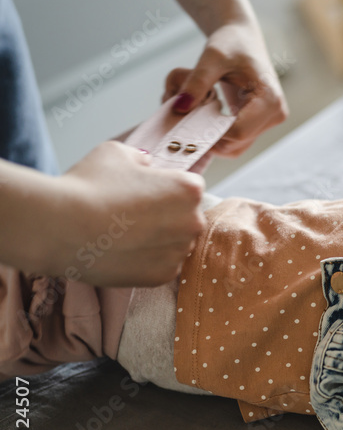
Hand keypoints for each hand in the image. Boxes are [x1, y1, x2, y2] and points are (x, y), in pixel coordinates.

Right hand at [44, 141, 205, 286]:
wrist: (62, 227)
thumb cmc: (89, 185)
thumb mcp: (116, 153)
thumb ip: (141, 159)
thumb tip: (147, 167)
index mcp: (189, 189)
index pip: (189, 188)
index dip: (164, 188)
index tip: (142, 192)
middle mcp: (193, 222)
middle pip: (185, 217)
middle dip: (165, 215)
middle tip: (130, 215)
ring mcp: (179, 252)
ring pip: (175, 243)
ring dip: (158, 239)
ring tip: (123, 234)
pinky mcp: (163, 276)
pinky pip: (162, 265)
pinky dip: (146, 260)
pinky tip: (123, 251)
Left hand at [162, 21, 288, 157]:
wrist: (243, 38)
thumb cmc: (232, 43)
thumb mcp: (211, 57)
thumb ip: (196, 82)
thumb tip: (180, 107)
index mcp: (269, 99)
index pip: (238, 132)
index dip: (209, 132)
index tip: (185, 121)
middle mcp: (275, 114)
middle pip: (237, 143)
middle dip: (208, 134)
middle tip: (187, 115)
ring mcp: (270, 121)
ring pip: (236, 147)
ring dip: (212, 137)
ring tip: (197, 114)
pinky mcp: (261, 123)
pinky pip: (238, 142)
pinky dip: (218, 136)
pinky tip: (206, 118)